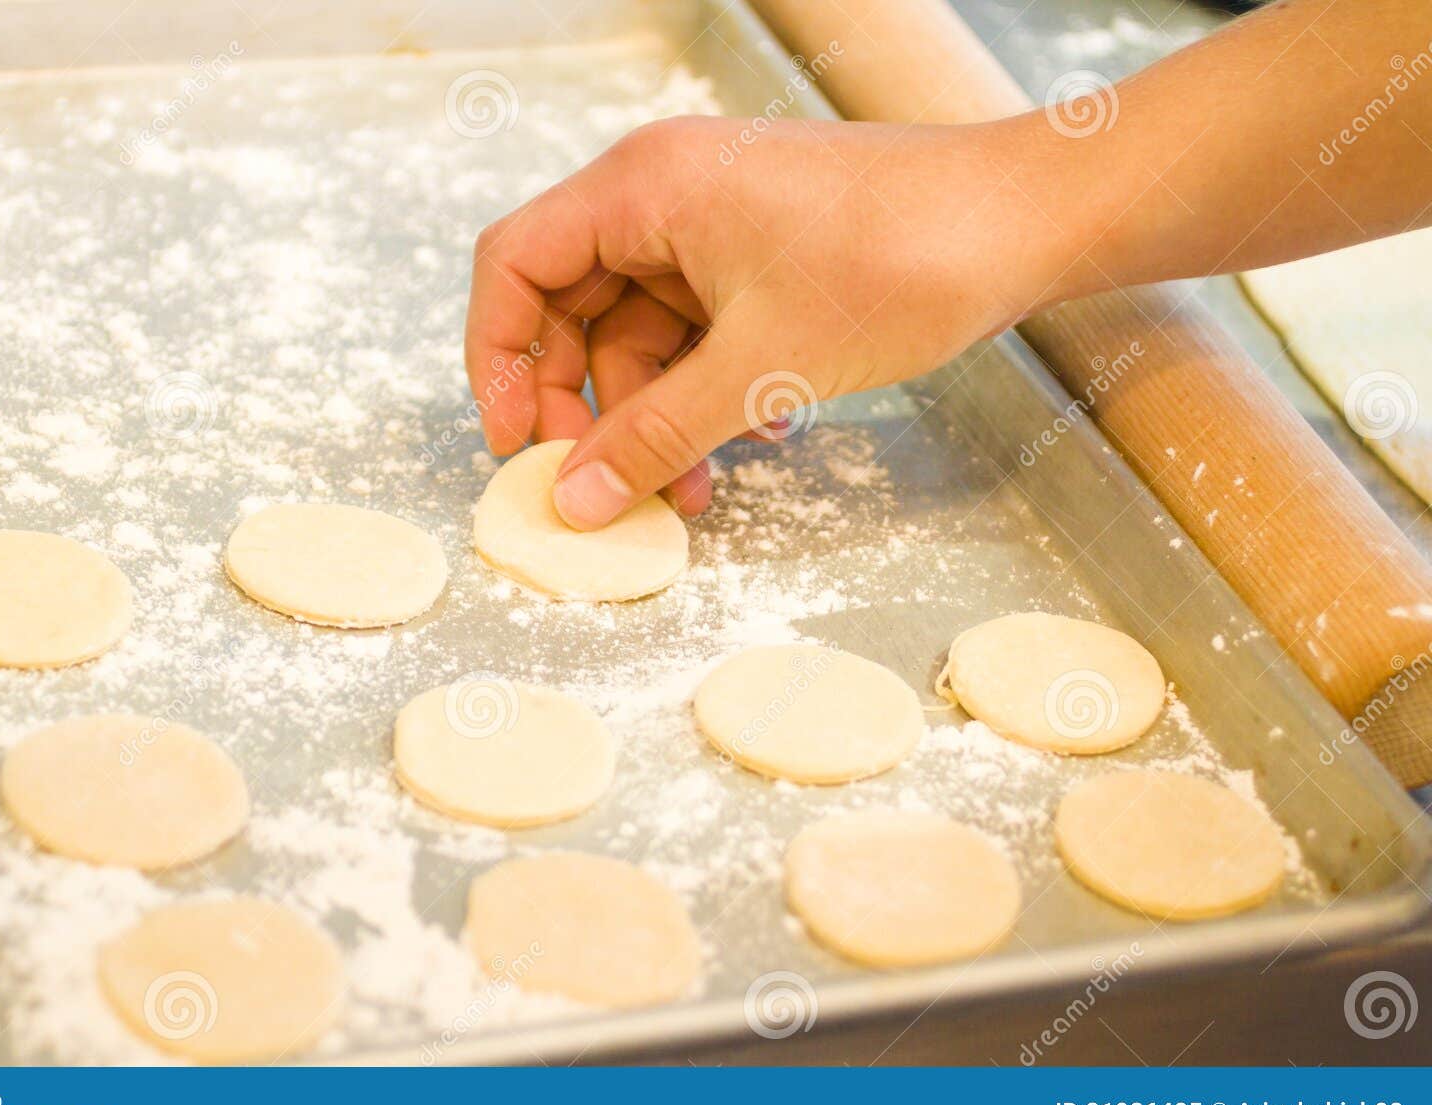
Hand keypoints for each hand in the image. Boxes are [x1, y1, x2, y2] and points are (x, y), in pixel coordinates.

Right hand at [463, 114, 1062, 528]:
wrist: (1026, 221)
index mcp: (642, 187)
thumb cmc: (901, 259)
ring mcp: (715, 223)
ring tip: (687, 490)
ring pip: (640, 330)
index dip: (497, 358)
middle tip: (600, 484)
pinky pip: (699, 329)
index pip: (515, 265)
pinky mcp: (760, 252)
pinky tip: (751, 440)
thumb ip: (653, 435)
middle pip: (572, 307)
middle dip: (583, 405)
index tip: (515, 443)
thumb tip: (575, 497)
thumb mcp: (759, 368)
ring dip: (655, 414)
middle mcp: (665, 194)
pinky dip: (706, 389)